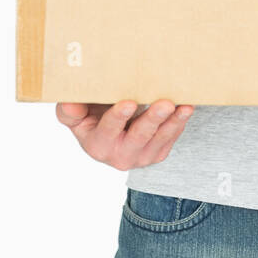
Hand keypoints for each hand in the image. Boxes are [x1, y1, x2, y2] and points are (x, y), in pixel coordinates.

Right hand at [55, 100, 194, 169]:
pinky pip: (171, 138)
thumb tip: (71, 102)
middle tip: (165, 103)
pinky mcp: (158, 153)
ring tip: (184, 106)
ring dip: (173, 121)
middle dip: (152, 119)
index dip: (117, 118)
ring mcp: (141, 156)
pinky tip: (187, 108)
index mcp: (96, 144)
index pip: (107, 130)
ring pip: (160, 138)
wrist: (113, 131)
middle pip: (138, 136)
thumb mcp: (76, 116)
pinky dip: (180, 122)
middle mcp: (119, 155)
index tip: (129, 103)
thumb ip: (70, 111)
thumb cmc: (92, 116)